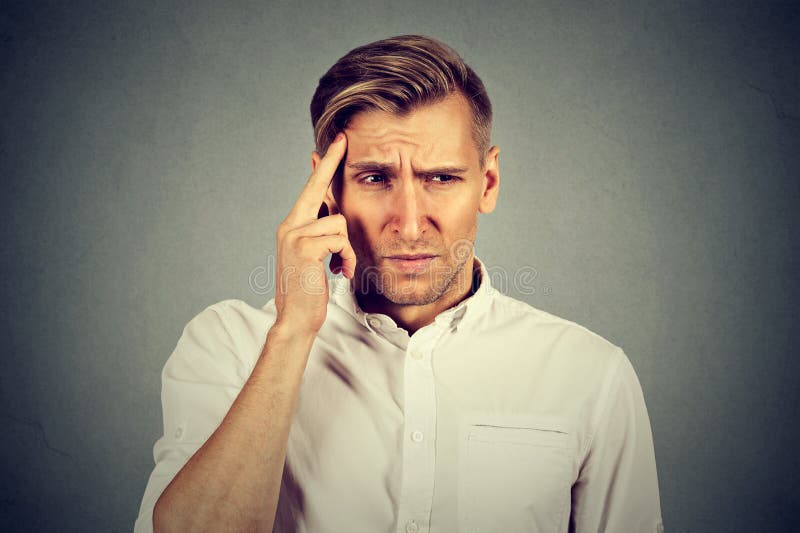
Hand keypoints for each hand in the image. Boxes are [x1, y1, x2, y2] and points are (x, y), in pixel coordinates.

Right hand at [273, 133, 355, 335]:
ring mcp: (294, 234)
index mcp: (292, 226)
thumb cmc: (309, 290)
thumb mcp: (316, 258)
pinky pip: (340, 240)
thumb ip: (323, 234)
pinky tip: (338, 274)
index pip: (310, 190)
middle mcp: (289, 225)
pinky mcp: (305, 246)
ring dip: (347, 249)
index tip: (333, 144)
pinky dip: (346, 258)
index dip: (322, 167)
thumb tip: (337, 215)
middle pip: (316, 187)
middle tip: (344, 138)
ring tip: (339, 268)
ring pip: (339, 222)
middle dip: (330, 163)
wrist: (296, 319)